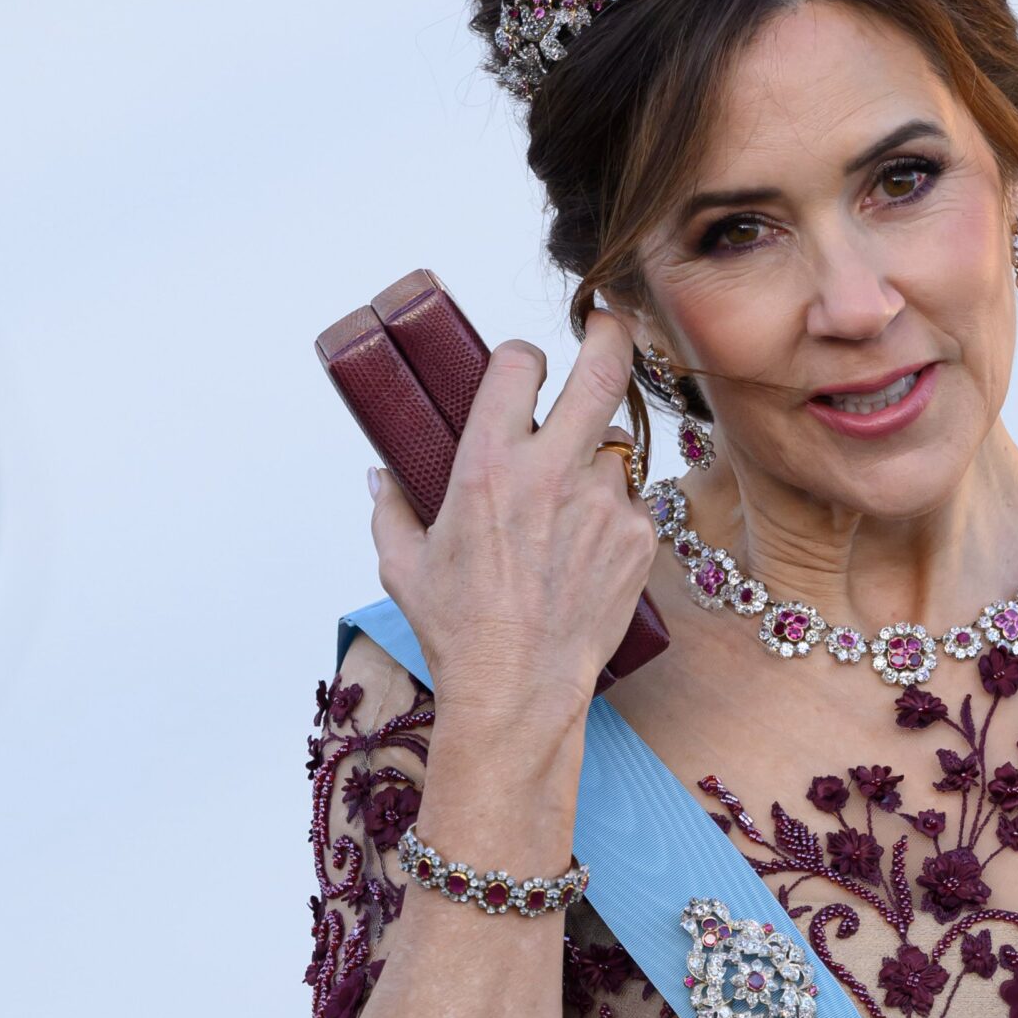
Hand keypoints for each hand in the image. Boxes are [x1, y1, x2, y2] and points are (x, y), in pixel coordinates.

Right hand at [369, 310, 655, 729]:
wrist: (520, 689)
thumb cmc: (459, 630)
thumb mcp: (403, 564)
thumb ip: (390, 507)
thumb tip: (380, 475)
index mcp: (487, 464)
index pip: (519, 363)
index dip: (524, 357)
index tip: (527, 367)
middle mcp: (551, 472)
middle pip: (602, 370)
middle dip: (609, 335)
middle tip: (607, 328)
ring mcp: (602, 504)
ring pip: (617, 446)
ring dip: (598, 458)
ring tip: (571, 504)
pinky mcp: (637, 538)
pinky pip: (633, 502)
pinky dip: (614, 513)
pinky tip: (586, 549)